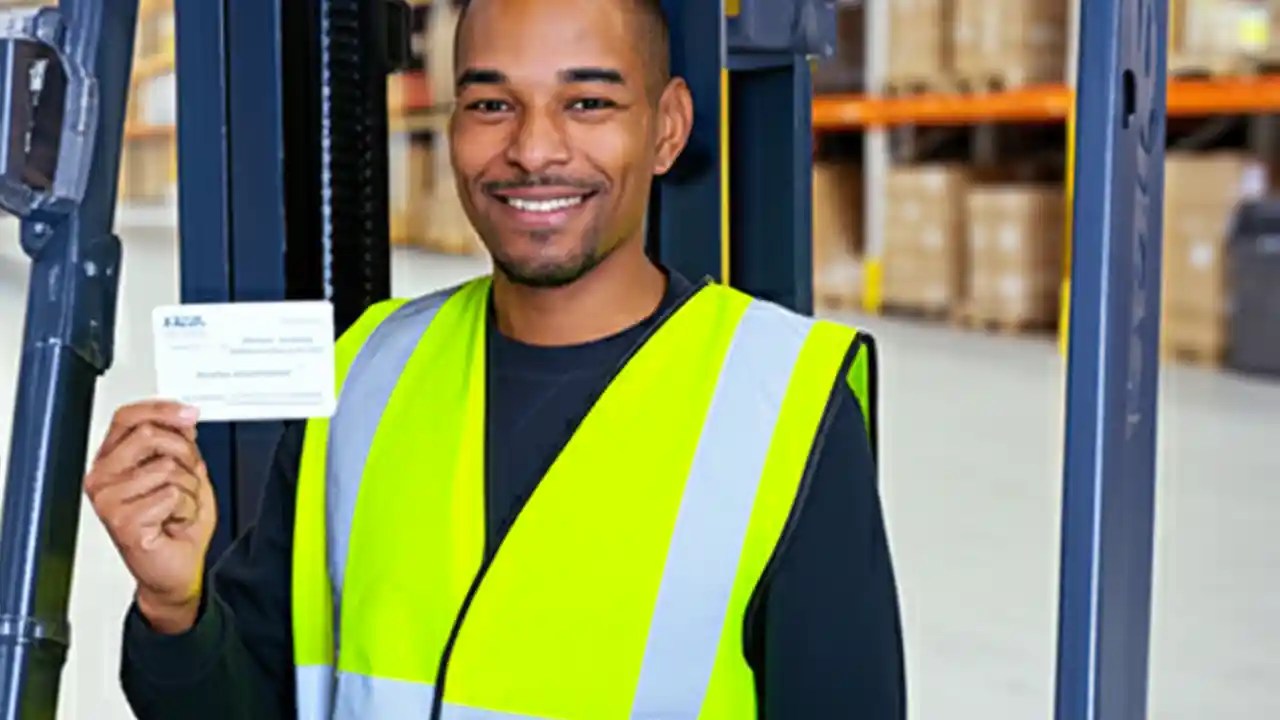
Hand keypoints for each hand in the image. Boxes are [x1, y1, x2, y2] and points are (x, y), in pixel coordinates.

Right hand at [84, 400, 216, 633]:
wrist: (176, 570)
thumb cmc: (176, 525)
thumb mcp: (185, 473)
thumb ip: (179, 444)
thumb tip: (182, 417)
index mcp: (112, 461)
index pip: (128, 417)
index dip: (162, 409)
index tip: (189, 413)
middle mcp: (102, 478)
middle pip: (148, 435)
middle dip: (184, 452)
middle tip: (189, 475)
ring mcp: (108, 500)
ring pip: (167, 467)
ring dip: (189, 488)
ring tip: (178, 508)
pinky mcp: (122, 521)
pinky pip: (172, 495)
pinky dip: (186, 508)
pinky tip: (173, 522)